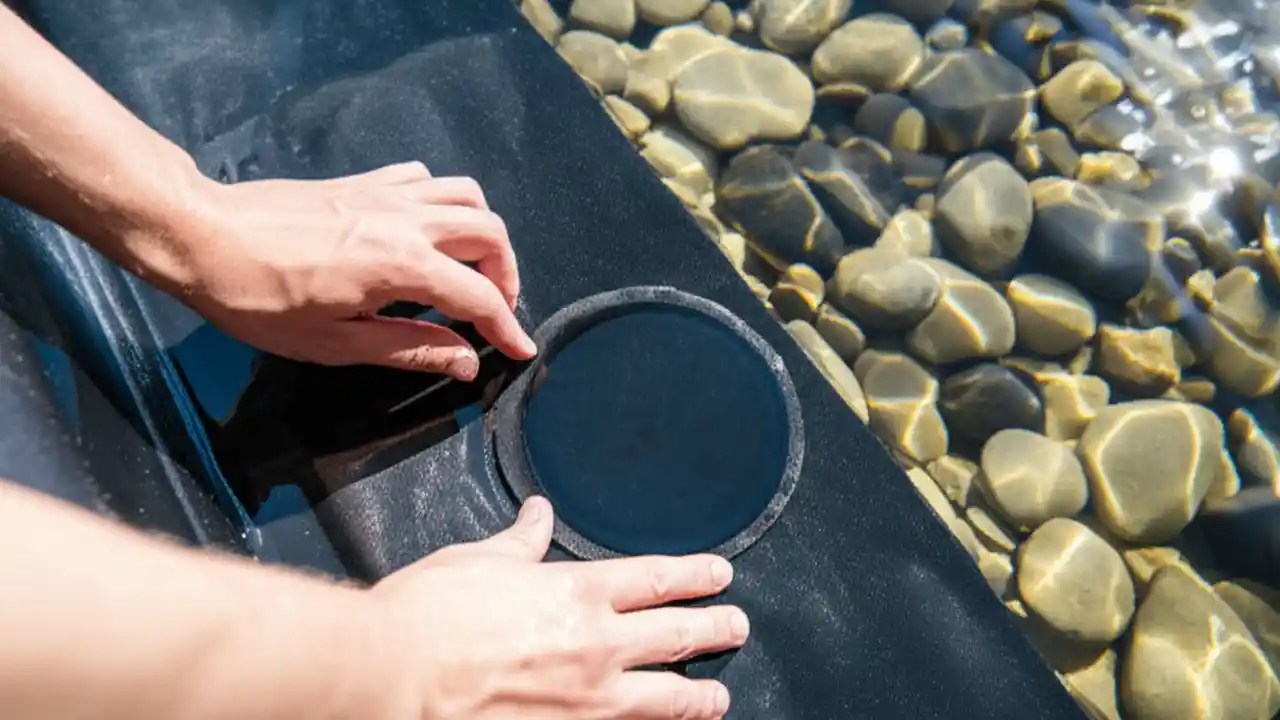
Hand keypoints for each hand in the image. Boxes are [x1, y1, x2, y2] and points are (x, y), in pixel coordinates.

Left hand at [158, 161, 535, 378]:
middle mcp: (406, 220)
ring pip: (467, 196)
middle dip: (505, 276)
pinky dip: (445, 205)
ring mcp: (386, 193)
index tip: (520, 350)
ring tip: (469, 271)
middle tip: (492, 312)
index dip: (506, 327)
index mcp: (402, 264)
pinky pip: (426, 180)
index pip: (479, 296)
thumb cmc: (260, 300)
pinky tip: (427, 234)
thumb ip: (410, 349)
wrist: (204, 235)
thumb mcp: (336, 343)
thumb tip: (465, 361)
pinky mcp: (364, 181)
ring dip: (483, 234)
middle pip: (490, 234)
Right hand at [372, 497, 748, 719]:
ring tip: (718, 698)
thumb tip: (539, 514)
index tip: (719, 575)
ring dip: (698, 697)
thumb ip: (520, 542)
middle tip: (737, 626)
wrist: (391, 675)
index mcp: (576, 592)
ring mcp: (587, 702)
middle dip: (715, 629)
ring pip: (666, 699)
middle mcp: (596, 646)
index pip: (655, 579)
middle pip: (677, 635)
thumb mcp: (478, 561)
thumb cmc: (427, 614)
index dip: (695, 576)